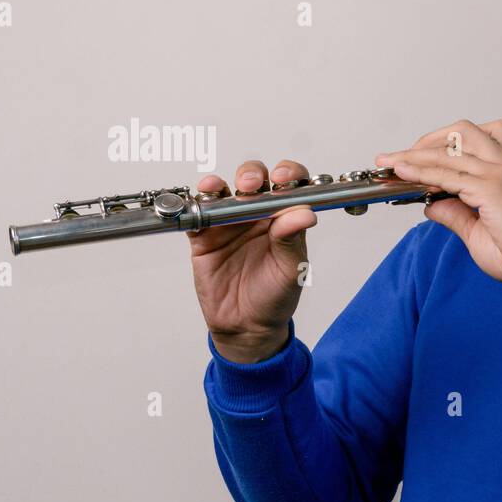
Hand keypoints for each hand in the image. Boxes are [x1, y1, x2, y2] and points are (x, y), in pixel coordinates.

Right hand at [188, 160, 317, 362]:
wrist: (246, 327)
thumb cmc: (275, 298)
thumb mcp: (290, 270)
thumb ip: (292, 240)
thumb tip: (304, 213)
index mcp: (283, 219)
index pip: (289, 186)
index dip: (287, 175)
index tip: (284, 179)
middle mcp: (257, 216)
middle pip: (254, 180)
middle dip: (251, 174)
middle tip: (251, 186)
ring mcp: (229, 223)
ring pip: (224, 191)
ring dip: (221, 184)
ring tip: (220, 189)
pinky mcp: (204, 236)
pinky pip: (198, 212)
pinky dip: (197, 202)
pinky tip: (201, 197)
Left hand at [382, 119, 501, 305]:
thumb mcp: (476, 231)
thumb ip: (454, 213)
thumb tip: (430, 203)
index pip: (467, 143)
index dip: (434, 148)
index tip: (408, 160)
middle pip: (460, 132)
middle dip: (426, 141)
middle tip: (400, 158)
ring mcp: (500, 173)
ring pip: (449, 150)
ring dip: (415, 155)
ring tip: (391, 164)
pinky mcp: (492, 188)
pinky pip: (447, 174)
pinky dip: (421, 172)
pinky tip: (404, 175)